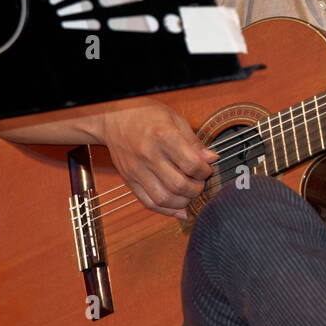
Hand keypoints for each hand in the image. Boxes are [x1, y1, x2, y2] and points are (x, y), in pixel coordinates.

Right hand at [98, 99, 218, 218]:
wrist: (114, 117)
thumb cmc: (146, 115)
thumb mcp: (175, 119)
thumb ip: (194, 141)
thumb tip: (211, 159)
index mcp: (163, 136)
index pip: (191, 164)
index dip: (205, 171)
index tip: (207, 169)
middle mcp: (148, 155)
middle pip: (179, 185)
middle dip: (196, 189)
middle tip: (200, 182)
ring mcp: (136, 170)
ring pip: (164, 198)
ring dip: (183, 202)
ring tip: (190, 193)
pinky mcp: (129, 180)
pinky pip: (148, 203)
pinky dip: (166, 210)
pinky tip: (178, 207)